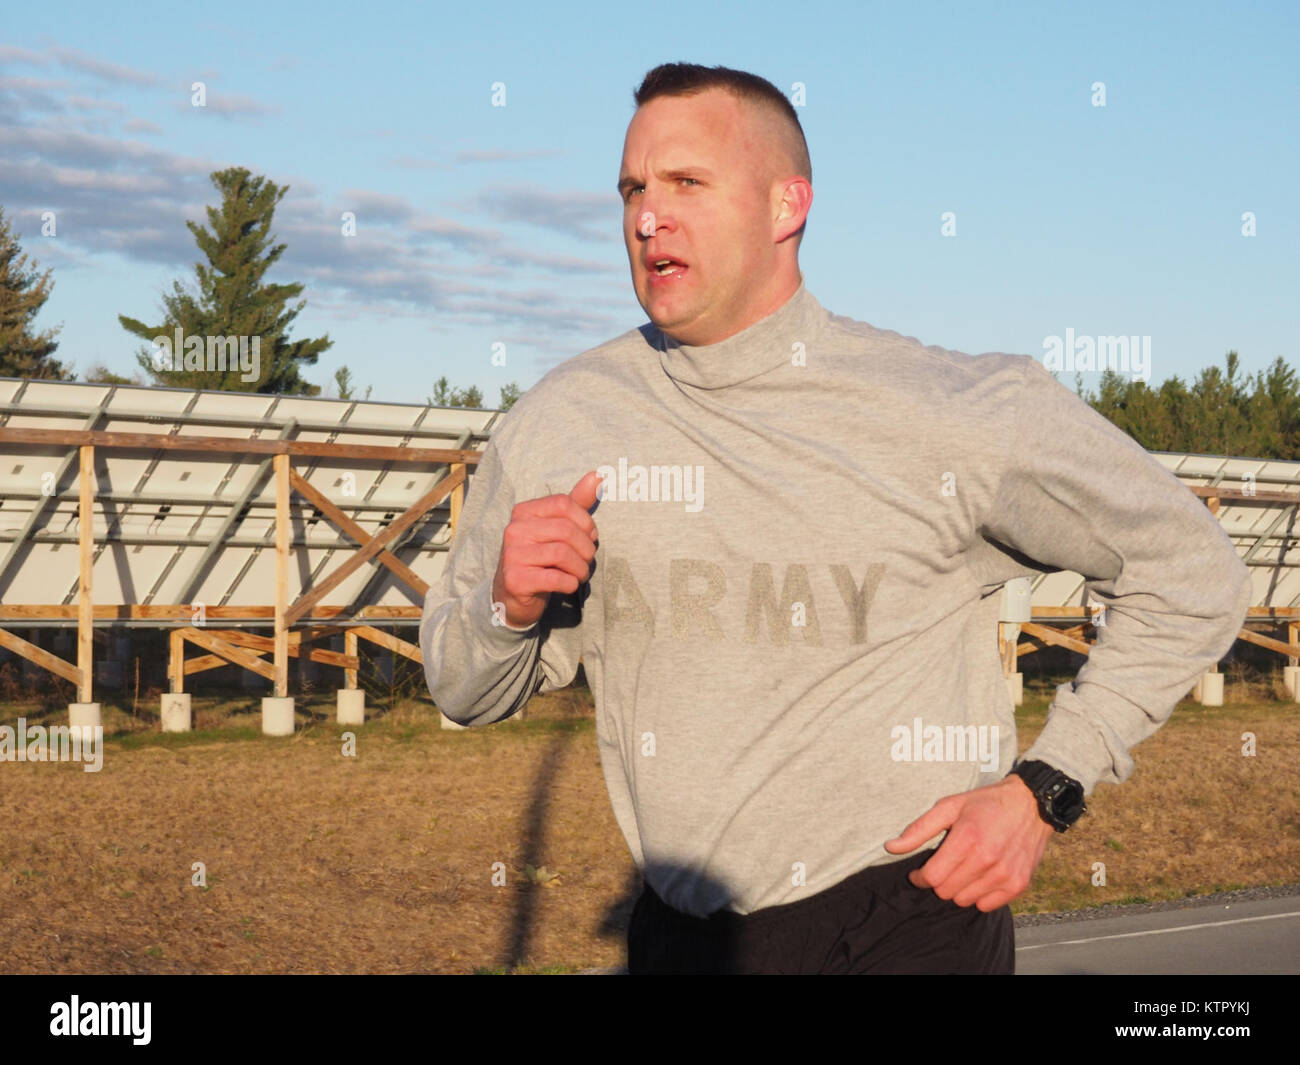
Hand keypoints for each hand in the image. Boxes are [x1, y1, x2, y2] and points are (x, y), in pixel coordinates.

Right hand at [491, 470, 600, 628]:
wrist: (513, 596)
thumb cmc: (541, 558)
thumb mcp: (557, 527)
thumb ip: (576, 502)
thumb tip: (598, 475)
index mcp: (523, 512)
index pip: (563, 503)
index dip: (585, 521)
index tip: (590, 536)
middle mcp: (514, 530)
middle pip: (566, 530)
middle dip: (586, 548)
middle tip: (588, 560)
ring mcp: (512, 555)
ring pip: (562, 554)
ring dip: (581, 568)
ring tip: (580, 574)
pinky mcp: (516, 580)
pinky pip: (556, 578)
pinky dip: (570, 583)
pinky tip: (568, 584)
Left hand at [883, 774, 1054, 910]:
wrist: (1031, 804)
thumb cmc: (985, 803)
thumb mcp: (949, 806)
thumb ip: (919, 829)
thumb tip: (890, 847)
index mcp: (967, 838)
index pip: (932, 877)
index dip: (919, 877)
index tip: (919, 871)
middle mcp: (987, 859)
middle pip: (946, 891)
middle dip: (938, 881)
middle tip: (944, 865)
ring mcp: (1005, 874)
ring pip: (964, 900)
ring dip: (958, 888)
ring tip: (964, 868)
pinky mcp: (1018, 884)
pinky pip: (986, 905)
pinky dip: (978, 895)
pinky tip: (980, 876)